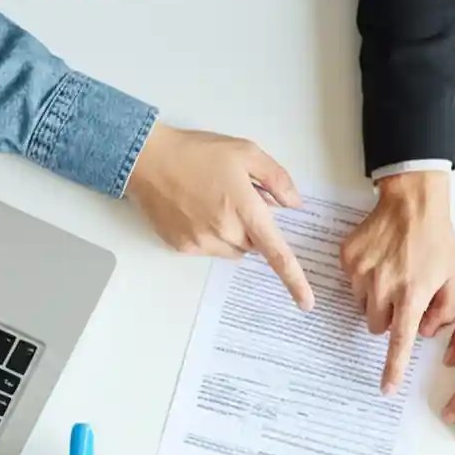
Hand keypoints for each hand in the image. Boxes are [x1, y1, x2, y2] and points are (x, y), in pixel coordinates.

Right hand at [126, 124, 313, 309]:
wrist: (147, 159)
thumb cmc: (198, 152)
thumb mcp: (246, 152)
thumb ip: (277, 178)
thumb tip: (294, 204)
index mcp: (245, 210)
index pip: (276, 253)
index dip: (294, 280)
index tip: (307, 303)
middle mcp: (225, 232)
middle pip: (254, 245)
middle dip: (253, 227)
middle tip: (235, 198)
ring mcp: (202, 243)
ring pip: (233, 250)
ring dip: (232, 233)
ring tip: (212, 201)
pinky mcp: (183, 247)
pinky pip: (210, 249)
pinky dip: (210, 234)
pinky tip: (195, 209)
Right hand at [340, 171, 454, 394]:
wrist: (412, 201)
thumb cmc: (437, 240)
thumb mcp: (454, 278)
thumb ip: (445, 312)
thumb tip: (424, 331)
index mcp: (412, 295)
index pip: (400, 342)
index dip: (392, 369)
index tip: (385, 389)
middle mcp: (383, 287)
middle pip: (378, 326)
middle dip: (390, 319)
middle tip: (404, 296)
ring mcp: (361, 273)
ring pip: (363, 306)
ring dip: (377, 299)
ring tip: (393, 272)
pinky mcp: (347, 259)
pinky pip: (352, 284)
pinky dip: (365, 279)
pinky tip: (380, 260)